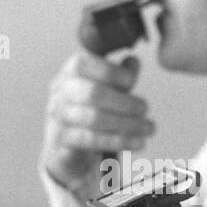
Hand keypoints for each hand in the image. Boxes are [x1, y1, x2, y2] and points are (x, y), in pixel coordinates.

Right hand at [41, 51, 154, 189]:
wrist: (69, 145)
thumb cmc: (91, 109)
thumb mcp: (108, 89)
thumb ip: (120, 76)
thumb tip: (133, 61)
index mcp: (70, 73)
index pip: (82, 64)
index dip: (109, 71)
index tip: (130, 80)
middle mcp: (60, 92)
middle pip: (92, 93)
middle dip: (125, 102)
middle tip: (145, 108)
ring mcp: (58, 117)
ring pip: (94, 119)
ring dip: (127, 124)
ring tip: (148, 128)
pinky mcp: (63, 141)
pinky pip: (92, 140)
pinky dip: (119, 141)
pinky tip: (138, 142)